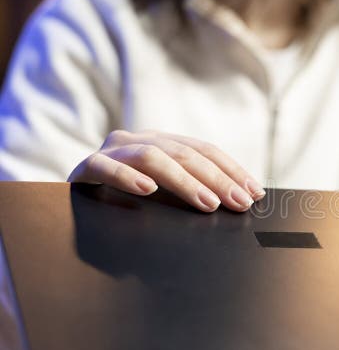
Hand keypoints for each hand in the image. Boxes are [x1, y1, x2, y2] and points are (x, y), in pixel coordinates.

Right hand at [68, 130, 265, 211]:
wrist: (74, 208)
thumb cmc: (128, 204)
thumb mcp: (166, 197)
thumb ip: (195, 193)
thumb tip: (242, 202)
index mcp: (160, 143)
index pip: (203, 151)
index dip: (231, 170)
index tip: (254, 192)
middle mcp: (137, 140)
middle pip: (184, 154)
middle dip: (216, 179)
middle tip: (238, 203)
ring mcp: (111, 151)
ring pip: (152, 157)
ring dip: (184, 182)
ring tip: (207, 203)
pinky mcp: (85, 168)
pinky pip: (106, 167)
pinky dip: (128, 177)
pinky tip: (147, 190)